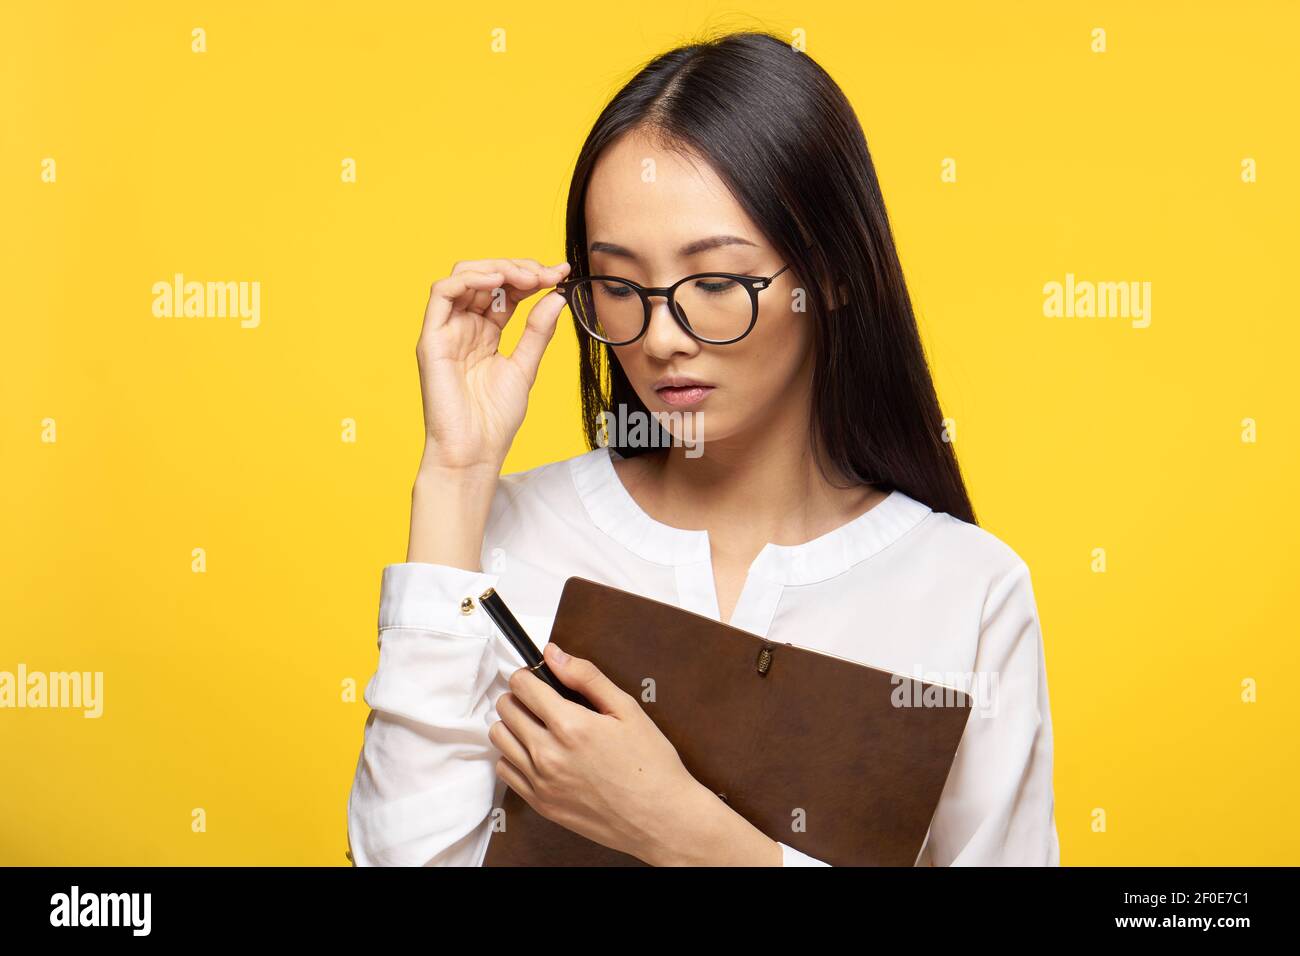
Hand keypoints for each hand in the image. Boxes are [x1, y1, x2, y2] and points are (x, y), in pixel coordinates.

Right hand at [416, 258, 570, 473]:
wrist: (473, 452)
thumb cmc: (494, 419)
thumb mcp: (525, 367)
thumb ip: (538, 332)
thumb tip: (557, 297)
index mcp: (485, 333)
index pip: (506, 292)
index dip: (532, 277)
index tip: (561, 273)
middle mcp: (464, 327)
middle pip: (486, 278)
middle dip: (519, 269)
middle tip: (547, 275)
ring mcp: (446, 331)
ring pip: (463, 277)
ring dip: (498, 269)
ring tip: (527, 277)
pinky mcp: (432, 339)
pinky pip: (442, 294)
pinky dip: (469, 279)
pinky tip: (498, 282)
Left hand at [488, 642, 709, 864]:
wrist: (661, 819)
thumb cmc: (651, 763)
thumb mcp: (627, 709)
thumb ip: (587, 677)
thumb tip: (553, 654)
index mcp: (570, 726)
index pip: (522, 686)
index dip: (528, 675)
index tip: (538, 678)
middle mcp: (548, 754)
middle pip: (506, 709)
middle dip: (519, 696)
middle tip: (541, 700)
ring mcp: (541, 782)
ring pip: (499, 738)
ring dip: (512, 724)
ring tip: (537, 725)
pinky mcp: (541, 804)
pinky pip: (505, 771)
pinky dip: (514, 756)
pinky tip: (537, 753)